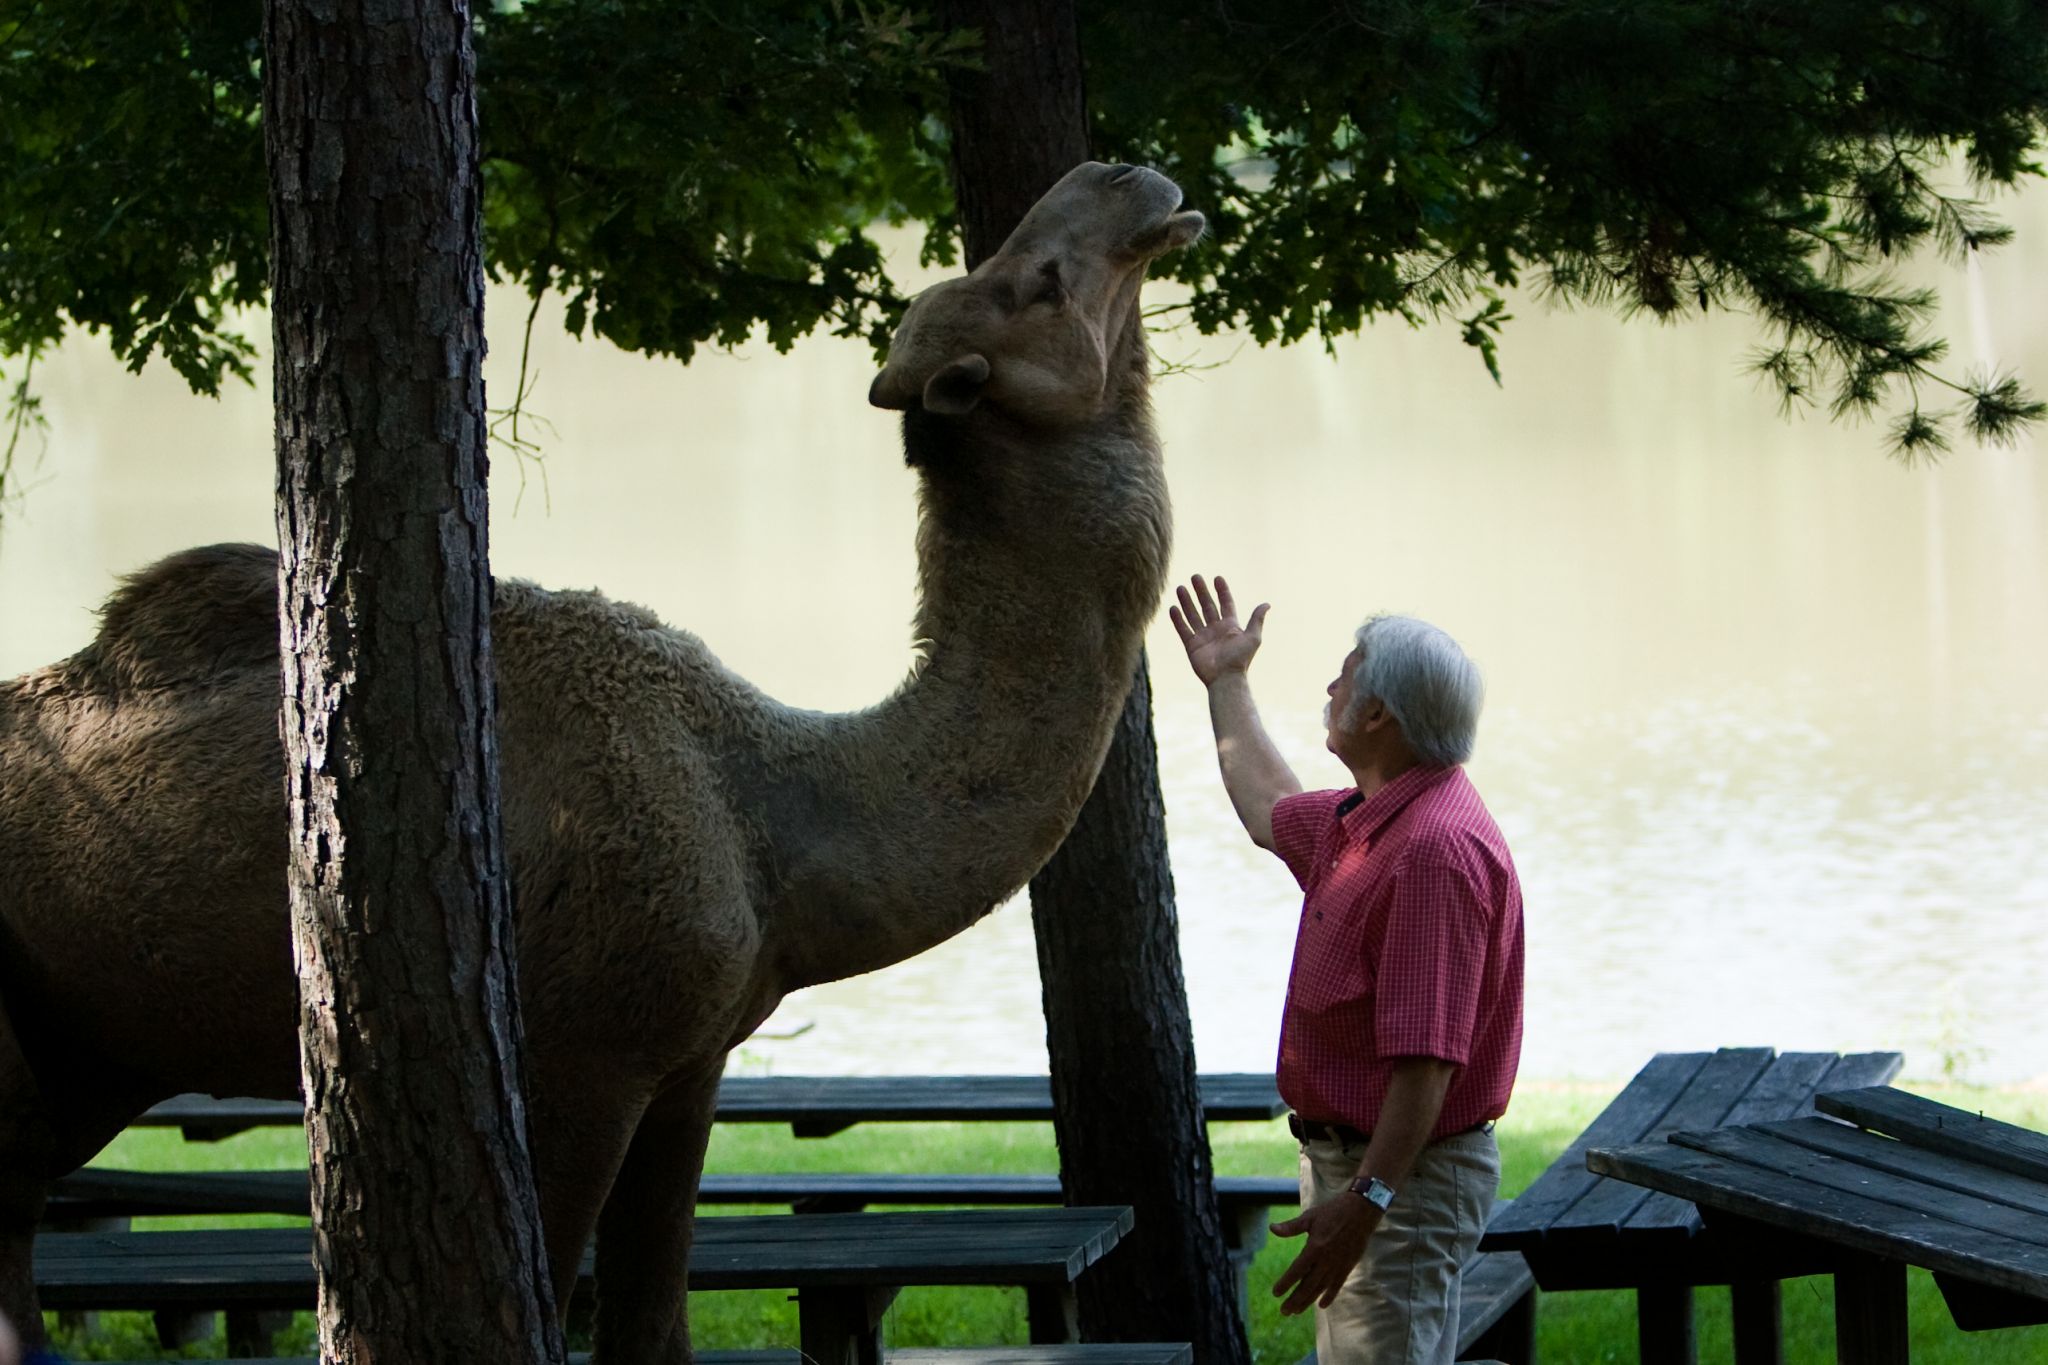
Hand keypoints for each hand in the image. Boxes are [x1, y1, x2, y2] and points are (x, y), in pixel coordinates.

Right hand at [1168, 574, 1268, 685]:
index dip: (1222, 591)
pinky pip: (1183, 630)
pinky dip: (1178, 619)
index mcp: (1230, 626)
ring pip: (1193, 615)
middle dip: (1201, 591)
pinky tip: (1173, 608)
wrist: (1225, 678)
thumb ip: (1257, 619)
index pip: (1226, 603)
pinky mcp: (1192, 646)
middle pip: (1207, 606)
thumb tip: (1267, 604)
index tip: (1217, 578)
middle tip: (1195, 576)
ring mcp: (1203, 637)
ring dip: (1187, 601)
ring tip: (1180, 588)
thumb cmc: (1241, 659)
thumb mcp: (1253, 637)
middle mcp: (1216, 629)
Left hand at [1268, 1192, 1379, 1315]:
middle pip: (1308, 1285)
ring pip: (1320, 1288)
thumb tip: (1272, 1229)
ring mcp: (1338, 1265)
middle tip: (1284, 1311)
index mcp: (1315, 1248)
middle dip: (1295, 1299)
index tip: (1275, 1293)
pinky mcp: (1347, 1267)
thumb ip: (1291, 1227)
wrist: (1361, 1212)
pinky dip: (1329, 1296)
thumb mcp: (1310, 1217)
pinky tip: (1321, 1305)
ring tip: (1296, 1311)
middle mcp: (1326, 1260)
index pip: (1297, 1271)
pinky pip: (1337, 1286)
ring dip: (1308, 1301)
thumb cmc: (1333, 1212)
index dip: (1286, 1283)